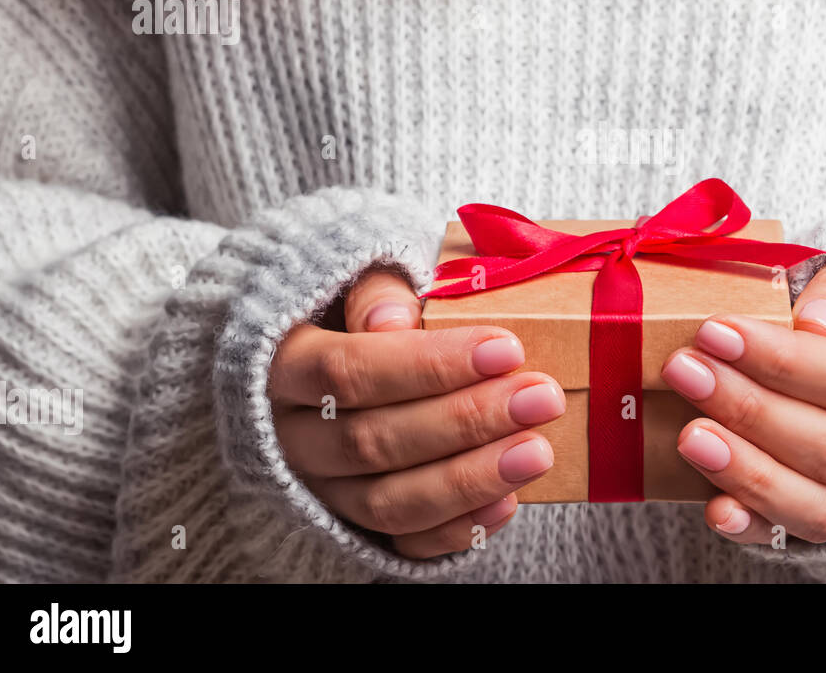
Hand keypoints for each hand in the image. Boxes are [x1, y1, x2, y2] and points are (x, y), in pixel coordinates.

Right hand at [269, 267, 564, 557]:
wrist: (351, 365)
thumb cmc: (368, 315)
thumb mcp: (364, 284)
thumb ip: (378, 291)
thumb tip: (392, 321)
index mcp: (284, 366)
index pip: (347, 371)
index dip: (428, 364)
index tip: (507, 348)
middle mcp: (292, 437)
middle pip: (372, 441)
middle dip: (467, 420)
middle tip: (542, 397)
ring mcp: (321, 490)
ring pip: (387, 502)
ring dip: (470, 479)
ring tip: (537, 451)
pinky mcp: (353, 526)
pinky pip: (403, 542)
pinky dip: (457, 528)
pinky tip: (508, 501)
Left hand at [660, 262, 825, 545]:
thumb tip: (817, 324)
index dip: (790, 361)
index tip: (718, 332)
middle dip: (753, 409)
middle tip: (686, 371)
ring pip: (824, 505)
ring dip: (749, 472)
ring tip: (690, 435)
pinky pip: (804, 540)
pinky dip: (758, 527)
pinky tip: (716, 509)